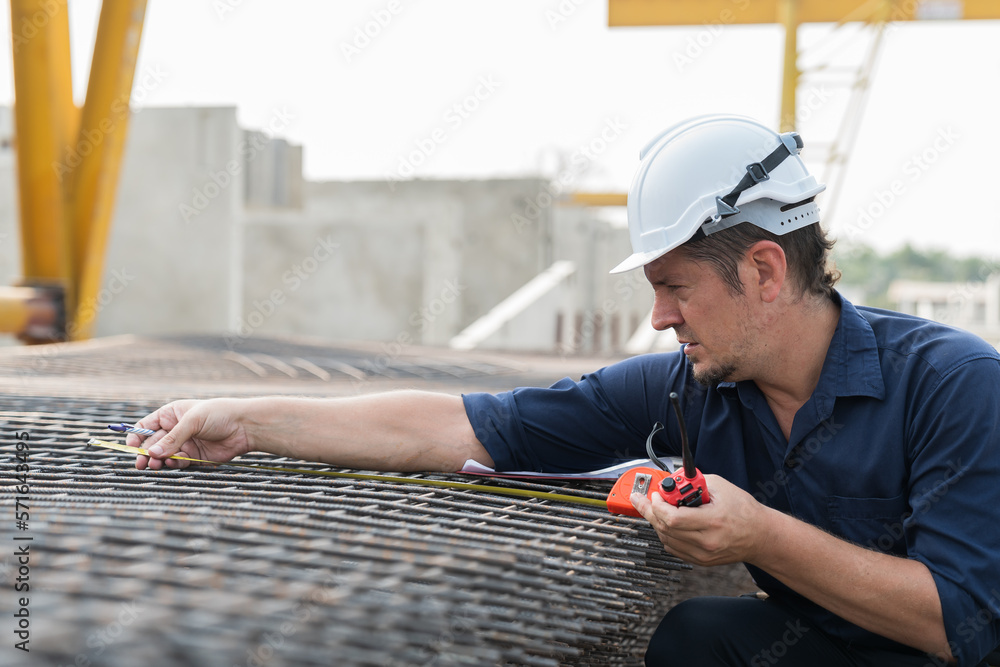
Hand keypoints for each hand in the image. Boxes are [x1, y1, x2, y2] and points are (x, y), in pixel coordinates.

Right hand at [133, 399, 252, 470]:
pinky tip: (175, 462)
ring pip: (165, 455)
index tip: (131, 447)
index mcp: (171, 415)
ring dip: (159, 460)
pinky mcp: (195, 457)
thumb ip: (173, 438)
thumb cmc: (219, 414)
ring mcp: (185, 444)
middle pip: (153, 444)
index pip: (146, 426)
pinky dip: (175, 463)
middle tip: (141, 463)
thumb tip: (152, 453)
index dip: (136, 436)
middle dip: (146, 453)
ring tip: (156, 464)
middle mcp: (176, 430)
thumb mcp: (193, 421)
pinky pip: (179, 462)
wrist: (245, 426)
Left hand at [630, 474, 770, 566]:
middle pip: (665, 528)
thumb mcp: (720, 486)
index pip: (673, 518)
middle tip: (642, 500)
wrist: (760, 535)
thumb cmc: (744, 511)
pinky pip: (673, 548)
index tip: (656, 494)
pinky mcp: (701, 561)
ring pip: (666, 539)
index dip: (658, 505)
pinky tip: (668, 523)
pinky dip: (666, 534)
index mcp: (712, 521)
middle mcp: (706, 541)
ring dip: (657, 522)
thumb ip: (694, 482)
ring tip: (657, 509)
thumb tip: (672, 480)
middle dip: (650, 511)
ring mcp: (702, 554)